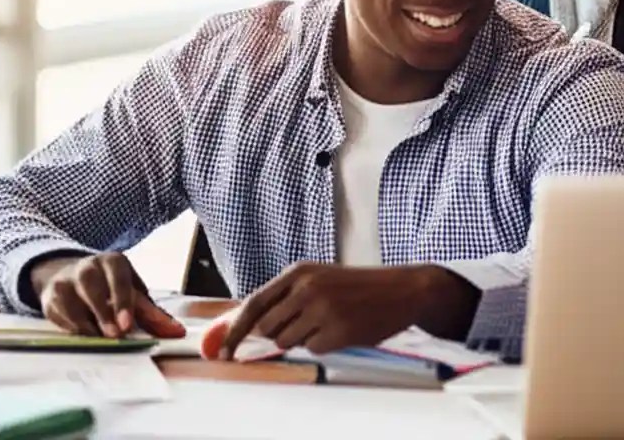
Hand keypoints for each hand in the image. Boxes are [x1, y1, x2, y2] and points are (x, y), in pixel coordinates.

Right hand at [30, 252, 185, 338]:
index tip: (126, 325)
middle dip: (103, 313)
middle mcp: (86, 267)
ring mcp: (64, 281)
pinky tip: (84, 335)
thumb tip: (177, 332)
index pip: (119, 279)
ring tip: (99, 339)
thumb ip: (152, 314)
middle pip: (92, 287)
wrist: (73, 277)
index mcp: (112, 262)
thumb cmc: (111, 288)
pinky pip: (59, 315)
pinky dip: (71, 328)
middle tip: (114, 335)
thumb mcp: (133, 294)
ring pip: (71, 302)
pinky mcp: (49, 298)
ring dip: (85, 324)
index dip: (122, 302)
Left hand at [215, 262, 479, 359]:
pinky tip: (344, 329)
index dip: (233, 331)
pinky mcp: (337, 331)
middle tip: (303, 327)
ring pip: (287, 342)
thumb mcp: (319, 279)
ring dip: (303, 339)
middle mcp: (306, 288)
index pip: (253, 305)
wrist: (401, 289)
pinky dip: (325, 345)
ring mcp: (322, 310)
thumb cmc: (358, 286)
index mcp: (298, 272)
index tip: (221, 351)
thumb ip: (285, 297)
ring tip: (329, 323)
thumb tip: (246, 326)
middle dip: (277, 335)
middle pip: (267, 328)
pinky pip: (313, 349)